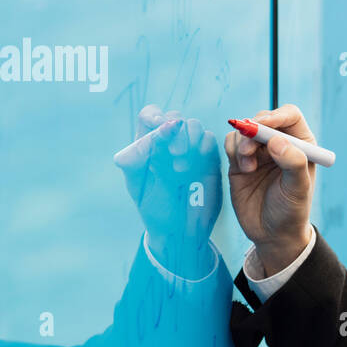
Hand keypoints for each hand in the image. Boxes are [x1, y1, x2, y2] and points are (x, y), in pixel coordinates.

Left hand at [115, 104, 221, 276]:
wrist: (181, 230)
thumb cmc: (155, 209)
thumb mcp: (138, 185)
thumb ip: (137, 159)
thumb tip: (152, 134)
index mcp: (148, 146)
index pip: (150, 116)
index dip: (155, 117)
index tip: (159, 129)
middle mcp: (169, 144)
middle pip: (174, 117)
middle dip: (176, 131)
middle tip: (176, 155)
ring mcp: (191, 150)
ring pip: (194, 125)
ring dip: (190, 139)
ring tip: (184, 167)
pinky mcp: (208, 159)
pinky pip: (209, 140)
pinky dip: (204, 146)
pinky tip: (198, 164)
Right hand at [225, 104, 315, 272]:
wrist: (271, 234)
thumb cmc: (291, 211)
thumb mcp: (298, 189)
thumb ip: (293, 163)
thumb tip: (276, 140)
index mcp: (301, 144)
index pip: (290, 116)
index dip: (276, 115)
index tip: (264, 125)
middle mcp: (280, 143)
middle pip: (263, 119)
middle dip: (253, 131)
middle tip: (249, 151)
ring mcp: (259, 151)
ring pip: (244, 131)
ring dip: (242, 144)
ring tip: (248, 167)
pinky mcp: (240, 161)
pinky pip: (232, 143)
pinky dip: (233, 150)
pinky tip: (243, 170)